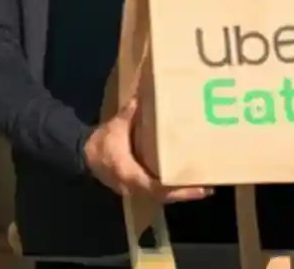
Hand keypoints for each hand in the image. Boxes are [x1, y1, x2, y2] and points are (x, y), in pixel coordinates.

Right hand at [83, 98, 211, 202]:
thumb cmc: (101, 142)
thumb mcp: (115, 127)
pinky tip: (187, 183)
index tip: (194, 186)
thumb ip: (129, 113)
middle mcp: (134, 186)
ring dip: (182, 193)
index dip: (175, 188)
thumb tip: (141, 96)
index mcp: (128, 172)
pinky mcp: (138, 188)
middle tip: (208, 187)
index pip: (154, 186)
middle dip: (185, 193)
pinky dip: (173, 190)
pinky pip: (158, 192)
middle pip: (164, 196)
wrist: (84, 156)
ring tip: (204, 185)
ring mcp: (135, 190)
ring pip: (162, 197)